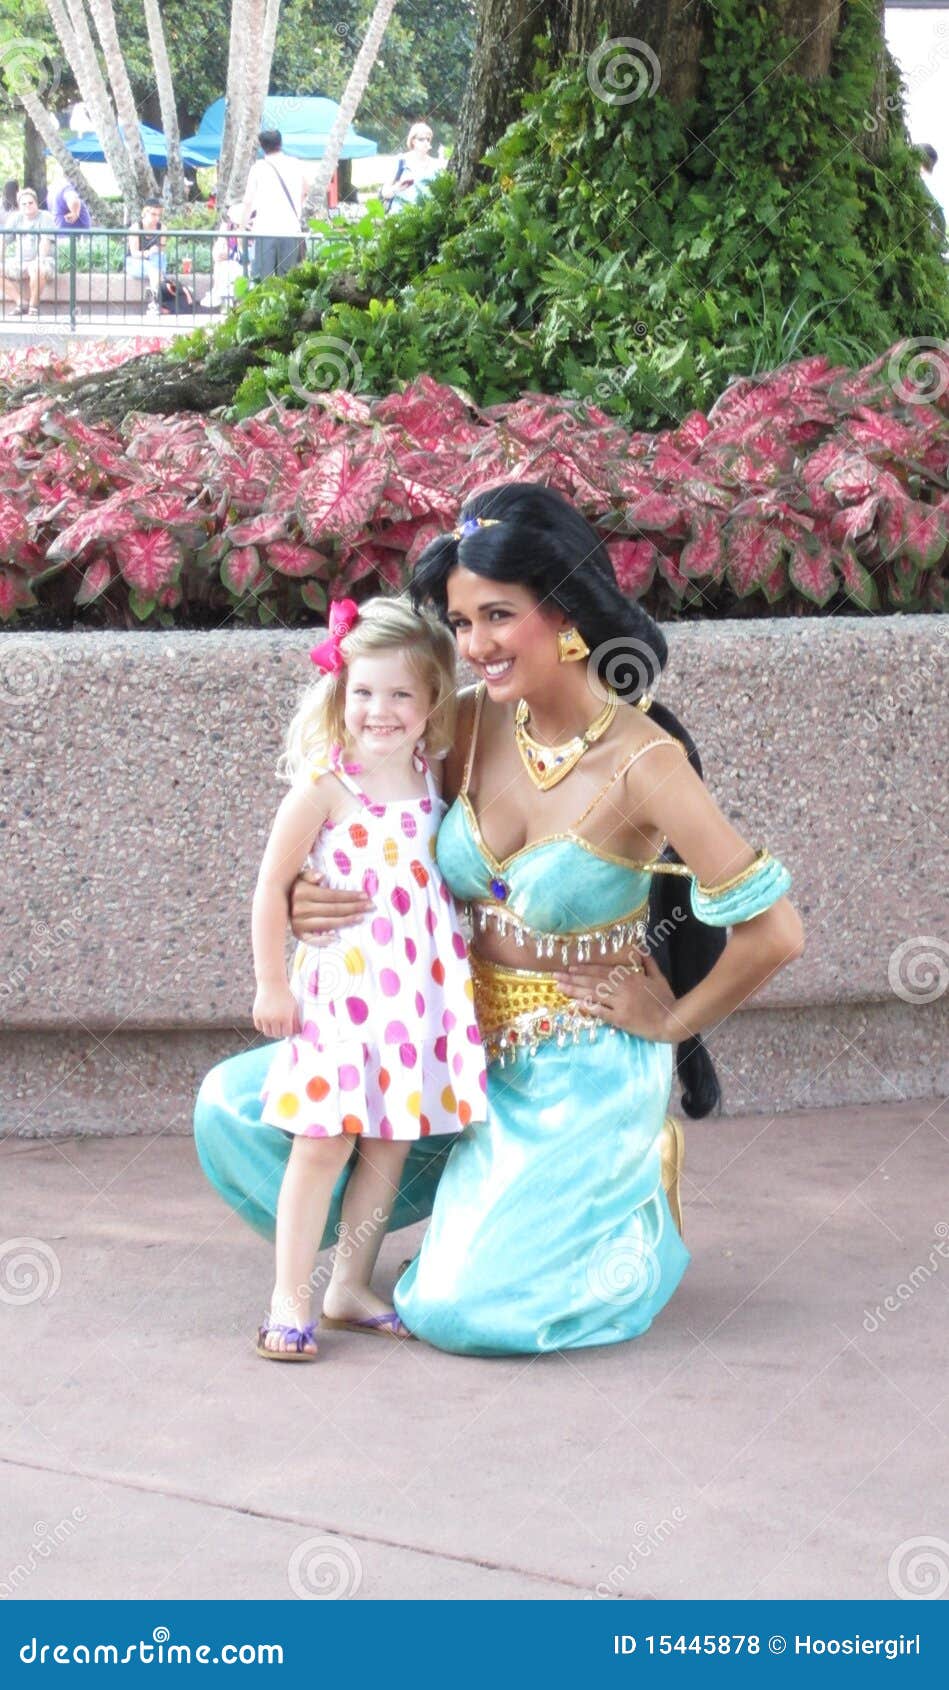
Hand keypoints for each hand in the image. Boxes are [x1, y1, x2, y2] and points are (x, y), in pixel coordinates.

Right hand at [253, 982, 298, 1039]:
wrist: (272, 983)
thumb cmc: (285, 995)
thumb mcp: (293, 1006)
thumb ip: (295, 1020)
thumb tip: (297, 1032)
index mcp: (285, 1017)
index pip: (286, 1033)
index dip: (288, 1032)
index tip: (288, 1029)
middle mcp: (274, 1019)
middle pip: (276, 1034)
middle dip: (280, 1032)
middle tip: (281, 1028)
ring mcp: (264, 1017)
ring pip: (267, 1032)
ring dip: (271, 1031)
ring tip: (275, 1025)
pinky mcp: (256, 1015)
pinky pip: (259, 1027)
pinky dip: (263, 1026)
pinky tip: (267, 1021)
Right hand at [289, 868, 373, 943]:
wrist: (276, 903)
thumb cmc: (295, 888)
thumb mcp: (300, 877)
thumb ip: (309, 874)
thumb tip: (321, 876)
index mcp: (302, 893)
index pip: (332, 895)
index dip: (350, 896)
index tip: (366, 895)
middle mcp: (300, 909)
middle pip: (334, 909)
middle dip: (354, 907)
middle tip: (371, 907)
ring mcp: (298, 923)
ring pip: (329, 922)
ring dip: (347, 921)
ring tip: (362, 918)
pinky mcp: (297, 934)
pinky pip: (313, 940)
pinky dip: (325, 940)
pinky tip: (338, 937)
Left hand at [554, 948, 679, 1043]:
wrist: (672, 1020)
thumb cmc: (665, 999)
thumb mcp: (658, 977)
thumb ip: (648, 962)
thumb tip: (641, 948)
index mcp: (630, 976)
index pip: (602, 971)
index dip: (585, 968)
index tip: (570, 967)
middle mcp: (622, 988)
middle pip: (593, 981)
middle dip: (573, 978)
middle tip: (556, 976)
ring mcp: (620, 1003)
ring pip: (593, 994)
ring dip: (574, 990)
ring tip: (560, 987)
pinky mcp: (620, 1019)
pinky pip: (600, 1011)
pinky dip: (588, 1007)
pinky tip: (575, 1004)